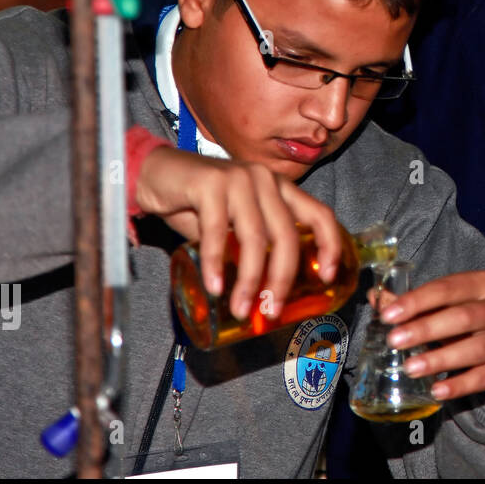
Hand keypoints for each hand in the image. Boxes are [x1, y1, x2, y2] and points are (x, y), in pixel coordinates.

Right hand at [134, 147, 342, 319]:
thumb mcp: (235, 223)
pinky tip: (214, 286)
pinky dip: (214, 263)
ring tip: (240, 308)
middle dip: (282, 278)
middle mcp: (266, 180)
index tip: (328, 277)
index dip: (330, 245)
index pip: (320, 214)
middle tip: (271, 310)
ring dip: (249, 279)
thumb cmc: (198, 203)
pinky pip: (216, 232)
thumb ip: (252, 246)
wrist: (154, 173)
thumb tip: (266, 293)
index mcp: (280, 189)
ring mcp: (240, 179)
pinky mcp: (210, 184)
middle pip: (287, 235)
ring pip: (255, 237)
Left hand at [378, 271, 484, 399]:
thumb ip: (416, 305)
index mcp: (481, 285)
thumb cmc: (473, 323)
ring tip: (411, 368)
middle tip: (394, 341)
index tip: (389, 315)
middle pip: (462, 317)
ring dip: (441, 358)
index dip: (417, 300)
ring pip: (476, 348)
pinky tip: (437, 391)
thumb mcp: (450, 307)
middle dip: (425, 328)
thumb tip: (377, 299)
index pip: (447, 288)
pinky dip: (460, 384)